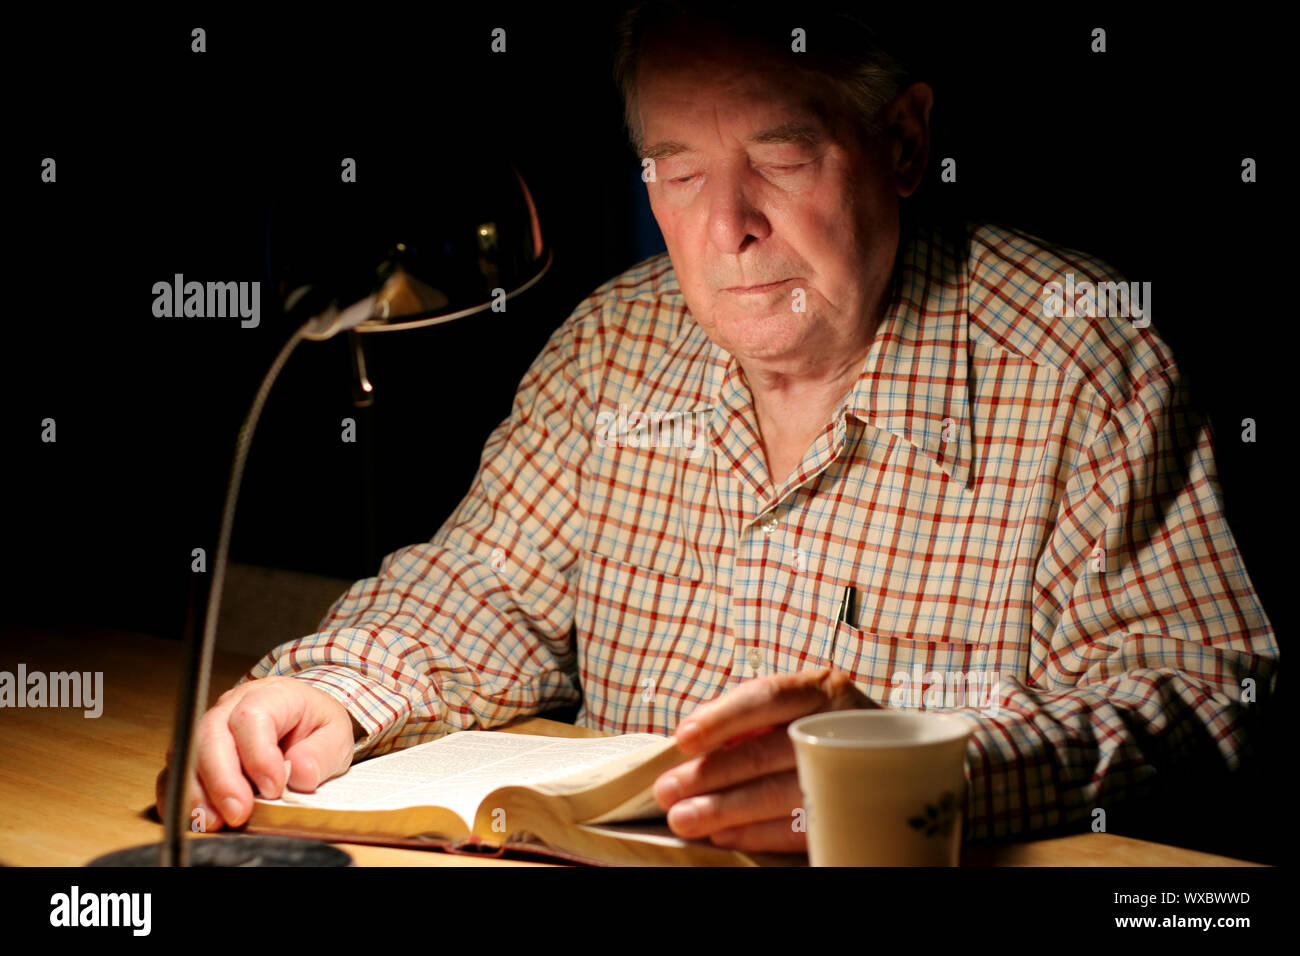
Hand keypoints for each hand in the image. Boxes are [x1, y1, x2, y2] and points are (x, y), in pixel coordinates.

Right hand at [154, 676, 360, 831]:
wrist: (303, 719)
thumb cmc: (316, 726)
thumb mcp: (336, 736)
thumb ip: (322, 754)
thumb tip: (300, 773)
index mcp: (272, 694)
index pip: (253, 716)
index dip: (258, 754)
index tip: (273, 787)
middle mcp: (233, 705)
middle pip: (211, 733)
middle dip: (222, 778)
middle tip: (238, 812)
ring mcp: (209, 726)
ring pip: (187, 752)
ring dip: (197, 791)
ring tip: (214, 821)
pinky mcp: (195, 752)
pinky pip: (175, 771)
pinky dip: (181, 796)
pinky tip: (197, 816)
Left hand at [653, 668, 879, 851]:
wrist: (899, 757)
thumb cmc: (824, 728)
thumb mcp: (797, 708)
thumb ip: (749, 719)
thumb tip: (688, 742)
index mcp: (821, 689)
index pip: (767, 697)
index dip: (722, 717)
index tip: (682, 738)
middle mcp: (840, 723)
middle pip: (766, 751)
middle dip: (710, 774)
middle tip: (667, 791)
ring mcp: (852, 769)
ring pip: (779, 793)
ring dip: (725, 809)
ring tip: (684, 819)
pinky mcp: (854, 809)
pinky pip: (800, 826)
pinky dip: (758, 832)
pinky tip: (724, 834)